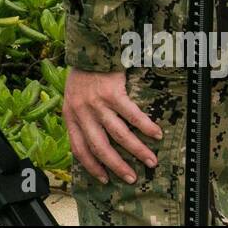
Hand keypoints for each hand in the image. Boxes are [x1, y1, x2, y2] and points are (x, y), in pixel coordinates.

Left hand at [63, 68, 161, 184]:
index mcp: (70, 115)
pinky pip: (132, 115)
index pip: (79, 148)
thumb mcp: (73, 99)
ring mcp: (97, 103)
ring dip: (136, 150)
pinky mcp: (112, 92)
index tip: (104, 178)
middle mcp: (82, 112)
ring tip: (150, 161)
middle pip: (100, 147)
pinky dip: (145, 126)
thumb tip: (96, 145)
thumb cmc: (83, 76)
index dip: (92, 166)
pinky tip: (156, 134)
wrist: (89, 49)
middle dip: (117, 165)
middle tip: (132, 178)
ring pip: (119, 134)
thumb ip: (81, 118)